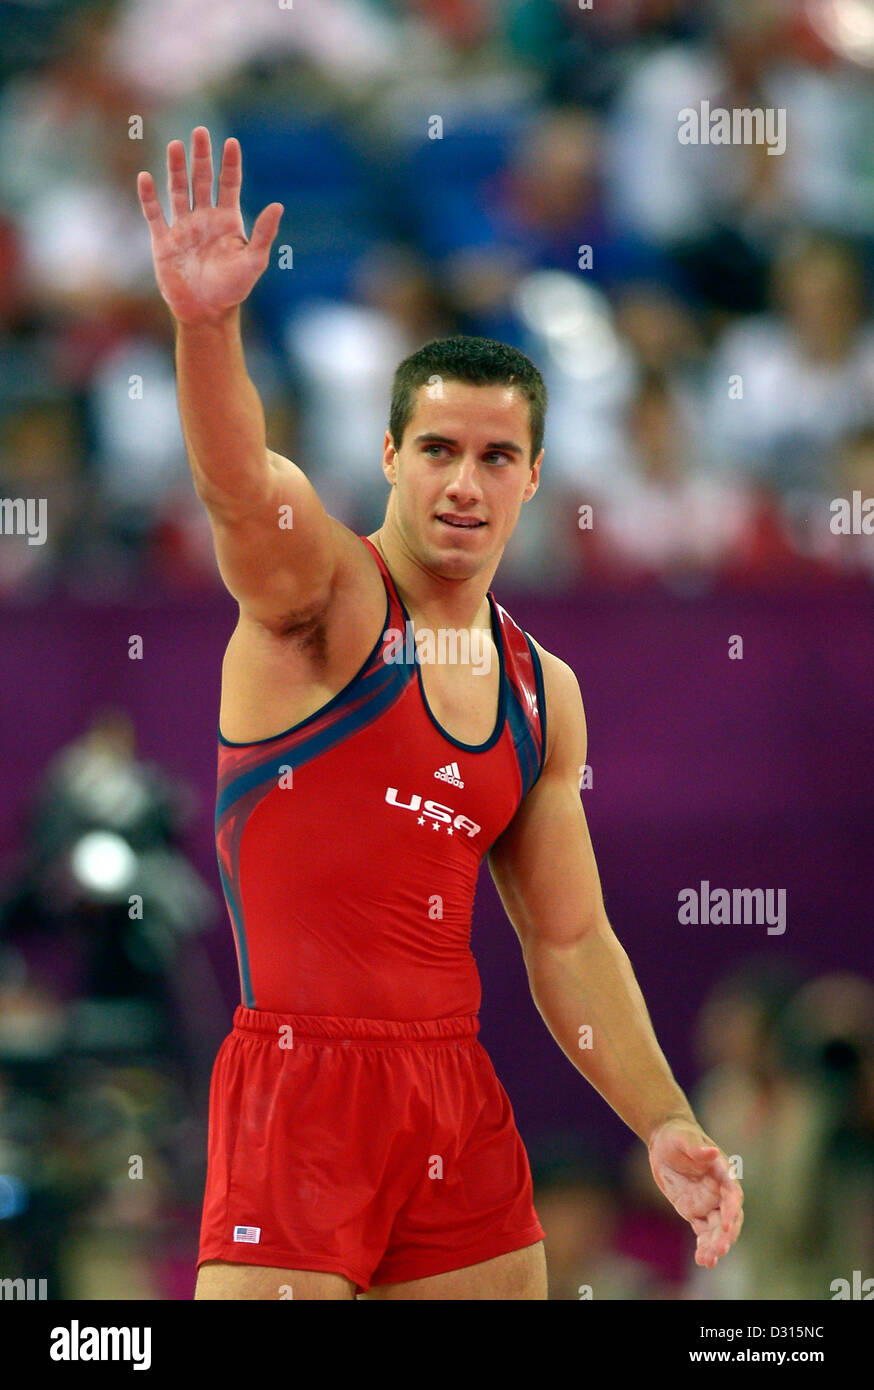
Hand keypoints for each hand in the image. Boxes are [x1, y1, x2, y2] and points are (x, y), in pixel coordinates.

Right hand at [137, 126, 282, 324]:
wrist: (206, 312)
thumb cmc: (233, 289)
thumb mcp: (254, 261)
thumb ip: (265, 233)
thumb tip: (278, 205)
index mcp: (227, 221)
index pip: (229, 184)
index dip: (230, 164)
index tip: (231, 142)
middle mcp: (204, 219)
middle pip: (202, 180)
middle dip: (201, 156)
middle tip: (199, 132)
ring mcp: (183, 228)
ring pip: (178, 190)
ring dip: (176, 169)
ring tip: (175, 145)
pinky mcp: (164, 241)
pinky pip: (154, 214)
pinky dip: (149, 197)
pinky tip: (145, 178)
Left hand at [647, 1118, 743, 1268]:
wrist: (664, 1142)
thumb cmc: (677, 1135)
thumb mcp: (683, 1137)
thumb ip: (697, 1147)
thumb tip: (712, 1152)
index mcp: (723, 1172)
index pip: (733, 1194)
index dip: (732, 1210)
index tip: (725, 1225)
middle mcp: (719, 1190)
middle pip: (729, 1217)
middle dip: (726, 1235)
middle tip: (719, 1250)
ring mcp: (708, 1202)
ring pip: (716, 1229)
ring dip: (715, 1245)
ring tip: (708, 1261)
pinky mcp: (695, 1211)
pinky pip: (703, 1232)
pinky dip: (704, 1245)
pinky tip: (702, 1260)